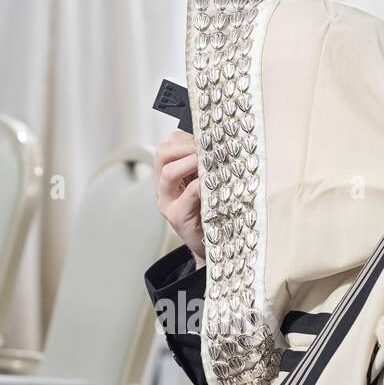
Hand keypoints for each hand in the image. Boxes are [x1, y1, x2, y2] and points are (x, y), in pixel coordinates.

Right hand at [154, 131, 204, 266]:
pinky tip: (214, 182)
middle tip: (208, 148)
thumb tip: (221, 142)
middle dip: (186, 146)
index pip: (168, 146)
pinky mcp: (178, 218)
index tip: (207, 137)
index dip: (185, 138)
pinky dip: (202, 185)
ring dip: (191, 162)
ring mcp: (168, 203)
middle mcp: (164, 188)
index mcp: (168, 176)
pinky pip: (188, 194)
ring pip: (169, 172)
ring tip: (211, 161)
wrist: (214, 248)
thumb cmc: (212, 213)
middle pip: (163, 154)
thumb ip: (205, 166)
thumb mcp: (205, 185)